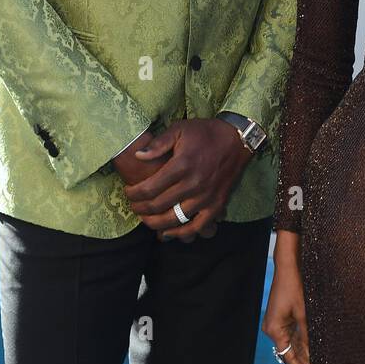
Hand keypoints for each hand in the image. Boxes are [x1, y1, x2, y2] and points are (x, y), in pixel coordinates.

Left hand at [118, 117, 251, 242]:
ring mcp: (206, 197)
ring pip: (174, 219)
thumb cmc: (205, 133)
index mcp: (182, 165)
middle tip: (134, 206)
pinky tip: (167, 233)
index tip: (128, 192)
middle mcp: (193, 184)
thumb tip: (138, 156)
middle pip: (158, 206)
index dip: (133, 194)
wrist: (236, 140)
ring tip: (146, 219)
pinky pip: (196, 227)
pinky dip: (180, 233)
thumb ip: (158, 144)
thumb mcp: (180, 129)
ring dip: (155, 223)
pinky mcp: (217, 205)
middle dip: (140, 209)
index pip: (149, 188)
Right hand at [262, 237, 310, 363]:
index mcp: (274, 330)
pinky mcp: (282, 317)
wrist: (288, 265)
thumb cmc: (295, 286)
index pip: (290, 358)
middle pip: (290, 353)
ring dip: (305, 354)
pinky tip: (314, 351)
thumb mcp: (304, 313)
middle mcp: (272, 329)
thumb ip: (308, 336)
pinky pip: (293, 335)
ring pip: (293, 345)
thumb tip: (315, 356)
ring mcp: (276, 323)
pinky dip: (303, 343)